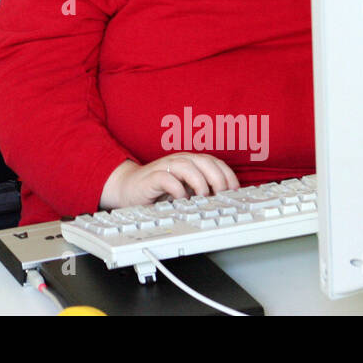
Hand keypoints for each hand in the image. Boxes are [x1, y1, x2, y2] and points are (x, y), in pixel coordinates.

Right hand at [99, 154, 239, 209]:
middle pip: (204, 161)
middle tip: (222, 195)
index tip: (235, 191)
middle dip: (217, 178)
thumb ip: (201, 189)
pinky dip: (177, 188)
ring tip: (203, 197)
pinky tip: (181, 199)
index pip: (214, 161)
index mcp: (189, 162)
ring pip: (186, 165)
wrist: (127, 188)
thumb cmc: (158, 190)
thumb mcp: (184, 188)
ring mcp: (164, 167)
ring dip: (199, 181)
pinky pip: (165, 178)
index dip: (227, 174)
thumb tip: (225, 201)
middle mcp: (178, 161)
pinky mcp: (151, 178)